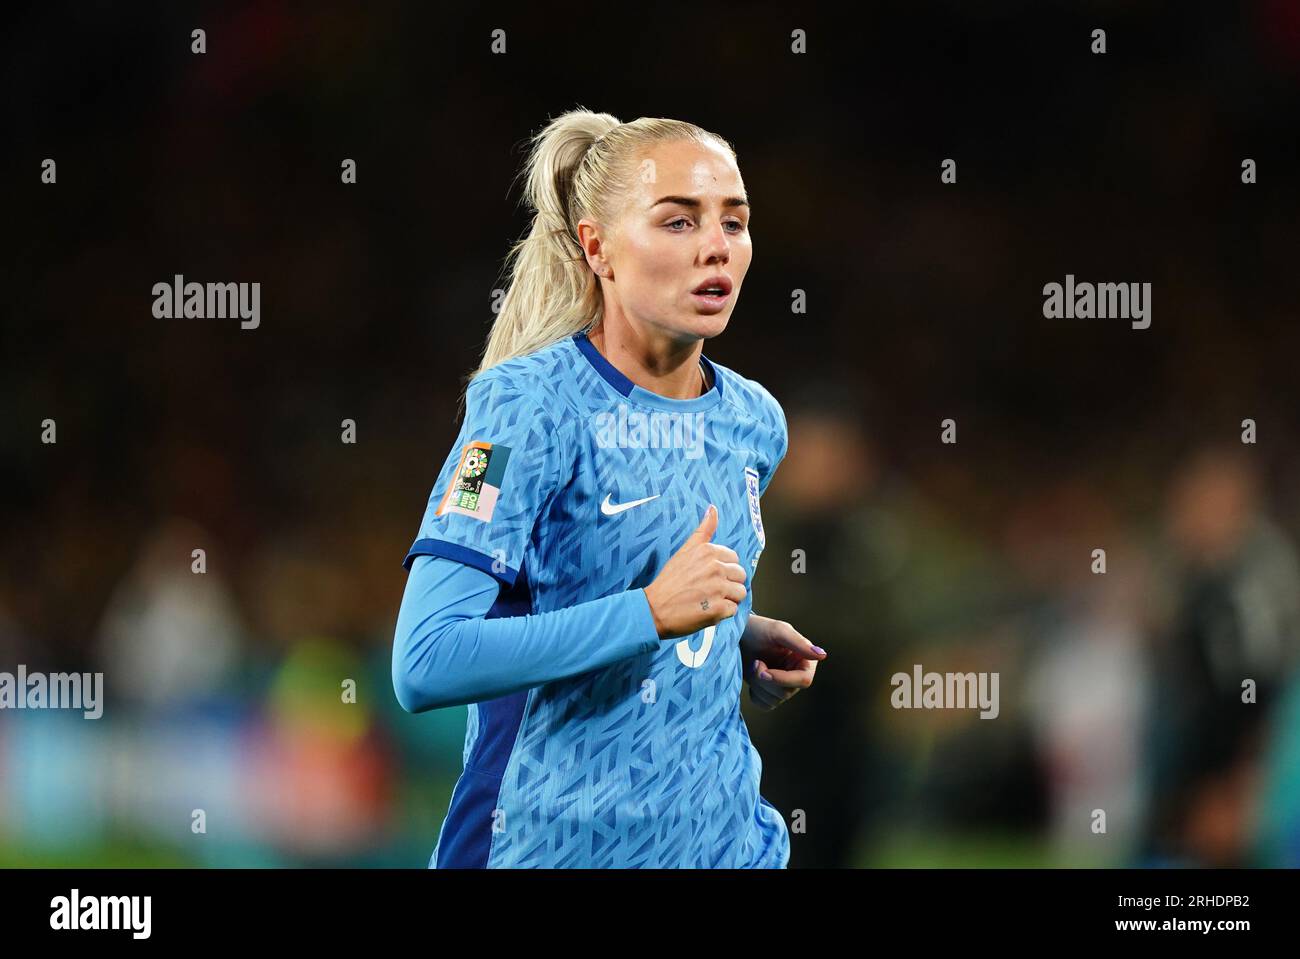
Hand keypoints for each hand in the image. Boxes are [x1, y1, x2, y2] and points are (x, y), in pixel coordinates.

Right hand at [644, 504, 746, 638]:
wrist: (654, 609)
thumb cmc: (669, 581)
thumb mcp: (685, 550)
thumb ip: (704, 530)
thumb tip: (713, 508)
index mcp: (709, 552)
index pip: (734, 559)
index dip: (724, 569)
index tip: (709, 576)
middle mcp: (715, 568)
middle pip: (740, 576)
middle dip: (729, 584)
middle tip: (709, 590)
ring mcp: (718, 589)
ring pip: (740, 593)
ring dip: (728, 599)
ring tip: (709, 600)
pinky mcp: (719, 609)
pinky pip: (733, 610)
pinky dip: (722, 613)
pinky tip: (707, 611)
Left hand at [739, 615, 824, 710]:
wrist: (736, 635)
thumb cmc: (758, 629)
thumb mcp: (778, 631)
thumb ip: (799, 643)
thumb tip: (822, 655)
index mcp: (804, 660)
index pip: (804, 680)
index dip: (783, 679)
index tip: (764, 672)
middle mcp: (796, 674)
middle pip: (786, 692)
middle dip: (765, 680)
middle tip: (755, 662)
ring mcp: (782, 685)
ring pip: (775, 700)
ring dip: (758, 685)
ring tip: (753, 665)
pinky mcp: (769, 693)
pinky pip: (765, 705)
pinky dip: (755, 694)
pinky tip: (752, 677)